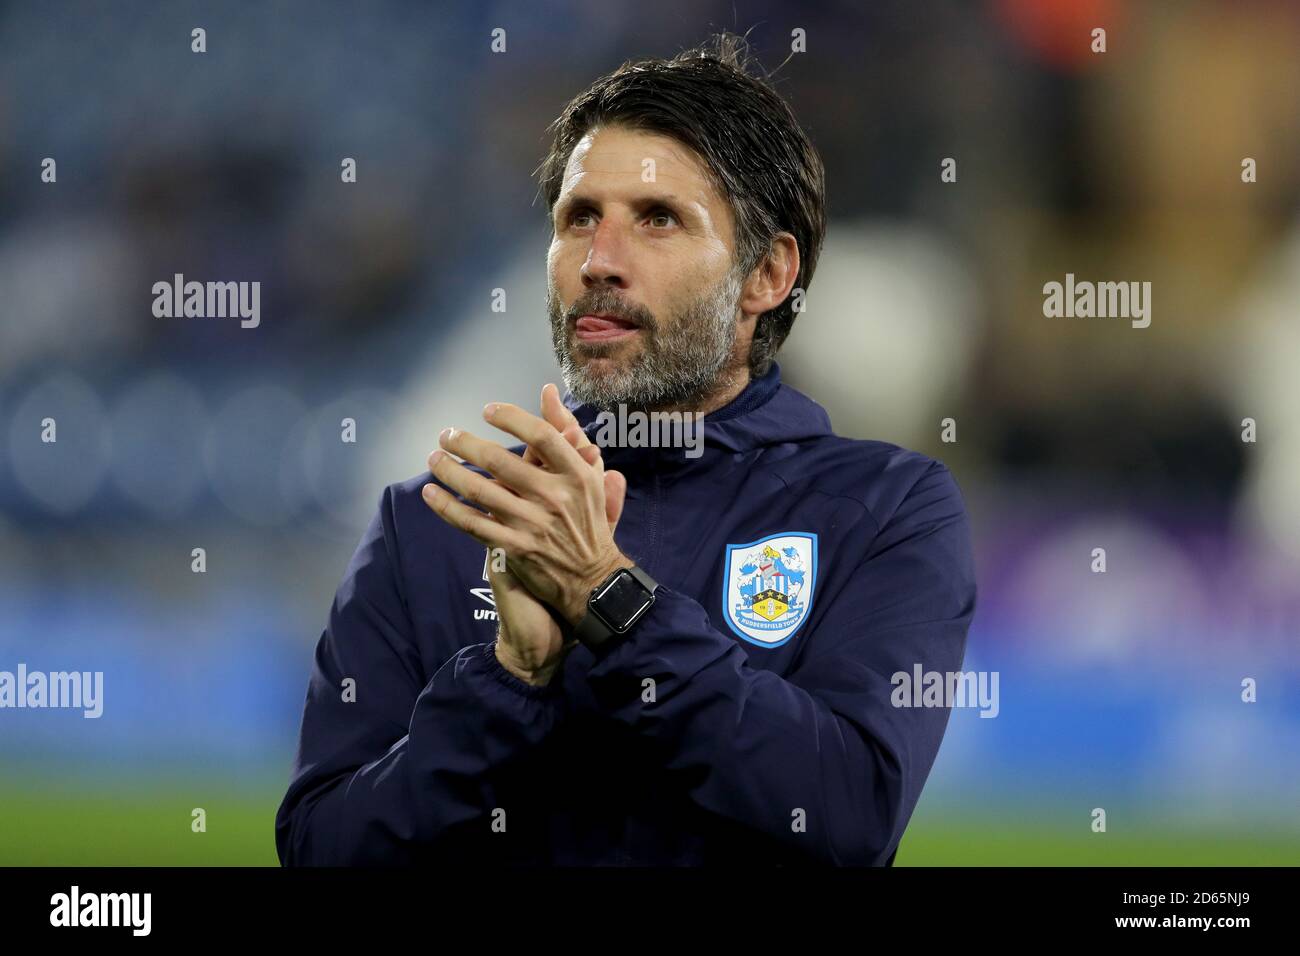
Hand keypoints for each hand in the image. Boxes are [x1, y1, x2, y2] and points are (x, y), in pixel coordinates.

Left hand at [422, 386, 630, 629]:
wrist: (591, 578)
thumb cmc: (589, 519)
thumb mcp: (590, 474)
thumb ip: (568, 433)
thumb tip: (547, 391)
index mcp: (577, 475)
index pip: (541, 436)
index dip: (511, 419)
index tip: (487, 411)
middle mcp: (554, 497)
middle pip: (501, 460)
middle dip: (466, 444)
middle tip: (446, 434)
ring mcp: (532, 524)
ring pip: (481, 491)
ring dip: (451, 472)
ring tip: (434, 458)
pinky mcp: (514, 548)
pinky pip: (473, 524)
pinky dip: (448, 508)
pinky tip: (431, 493)